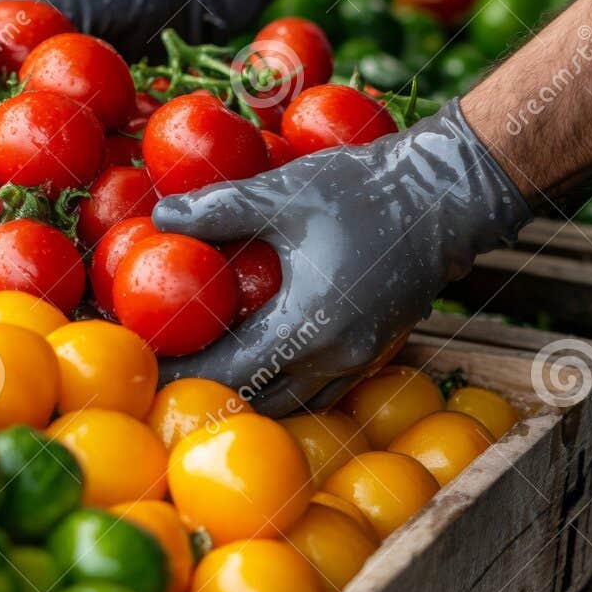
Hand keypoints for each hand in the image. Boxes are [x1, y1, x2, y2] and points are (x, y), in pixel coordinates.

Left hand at [152, 99, 531, 415]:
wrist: (444, 196)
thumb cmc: (362, 191)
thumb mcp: (283, 192)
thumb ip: (219, 208)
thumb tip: (160, 216)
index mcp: (309, 327)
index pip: (231, 371)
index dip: (185, 373)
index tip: (147, 365)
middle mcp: (336, 357)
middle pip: (259, 399)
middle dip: (213, 389)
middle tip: (169, 368)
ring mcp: (361, 359)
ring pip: (294, 400)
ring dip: (250, 390)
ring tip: (208, 366)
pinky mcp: (375, 349)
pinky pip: (320, 386)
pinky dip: (284, 380)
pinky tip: (259, 353)